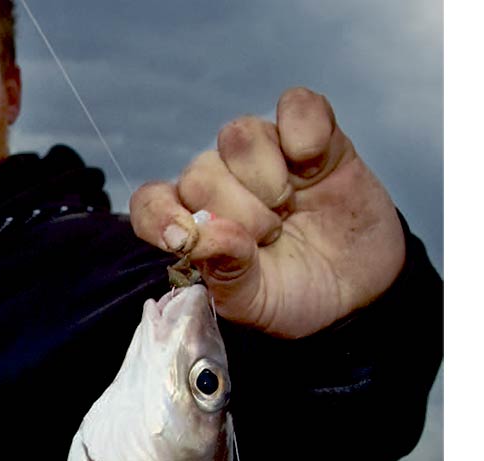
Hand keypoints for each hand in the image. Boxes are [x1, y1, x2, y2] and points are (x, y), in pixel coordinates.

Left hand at [129, 87, 404, 337]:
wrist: (361, 287)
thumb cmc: (295, 294)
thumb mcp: (254, 302)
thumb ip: (222, 272)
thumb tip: (198, 237)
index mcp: (195, 225)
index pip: (151, 203)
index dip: (160, 214)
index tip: (181, 240)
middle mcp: (220, 183)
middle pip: (199, 173)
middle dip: (237, 213)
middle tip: (270, 237)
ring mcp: (266, 154)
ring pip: (238, 134)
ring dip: (265, 178)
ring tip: (289, 209)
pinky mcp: (312, 134)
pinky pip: (296, 104)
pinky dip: (305, 132)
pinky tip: (315, 166)